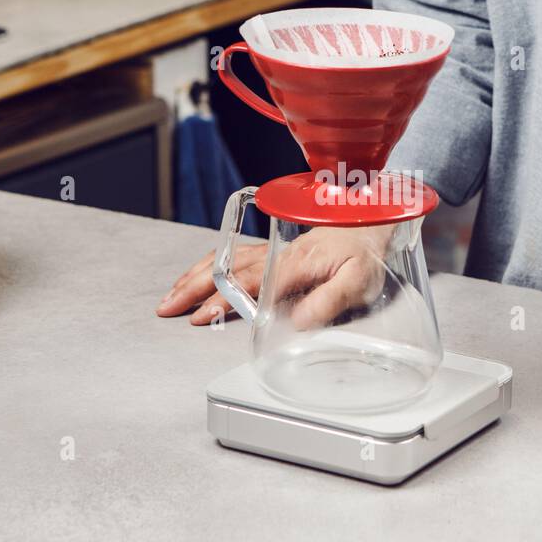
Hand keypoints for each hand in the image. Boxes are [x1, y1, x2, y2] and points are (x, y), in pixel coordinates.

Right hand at [156, 226, 391, 327]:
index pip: (251, 284)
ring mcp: (276, 249)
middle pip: (228, 269)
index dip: (225, 301)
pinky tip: (201, 273)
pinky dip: (213, 263)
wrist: (374, 219)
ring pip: (228, 260)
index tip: (201, 315)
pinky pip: (237, 254)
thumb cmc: (367, 253)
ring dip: (197, 275)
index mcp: (297, 262)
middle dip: (194, 288)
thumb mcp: (359, 281)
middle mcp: (280, 253)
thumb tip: (298, 322)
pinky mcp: (277, 248)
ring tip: (173, 293)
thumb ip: (328, 301)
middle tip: (167, 306)